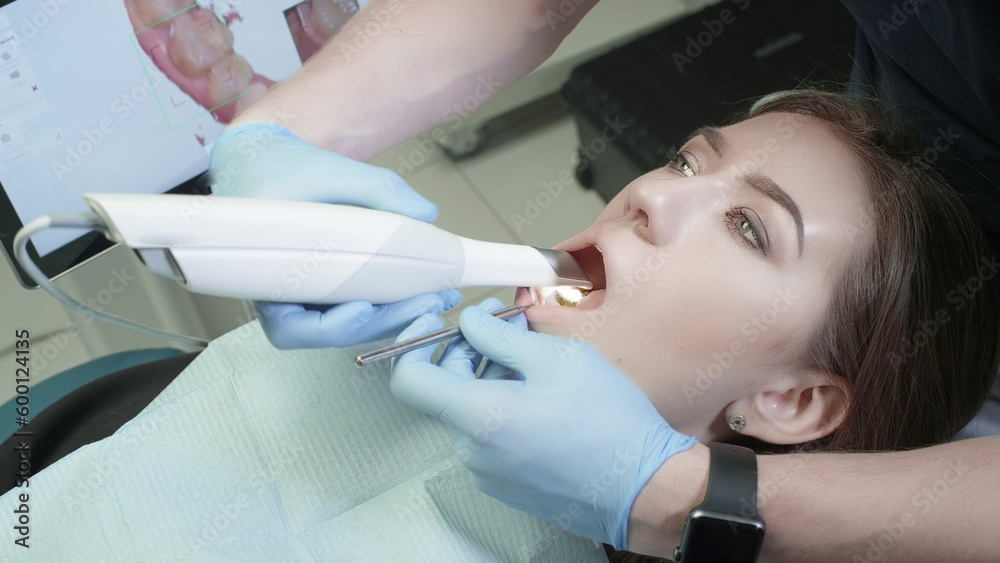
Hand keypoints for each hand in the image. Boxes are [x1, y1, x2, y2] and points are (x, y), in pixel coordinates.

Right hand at [210, 123, 460, 347]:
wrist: (262, 162)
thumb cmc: (280, 166)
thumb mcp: (326, 168)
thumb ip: (376, 187)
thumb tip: (424, 214)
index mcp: (261, 271)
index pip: (290, 327)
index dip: (329, 327)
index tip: (363, 307)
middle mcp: (279, 294)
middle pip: (330, 333)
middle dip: (383, 323)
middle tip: (429, 302)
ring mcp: (302, 295)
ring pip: (346, 325)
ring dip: (392, 318)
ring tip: (438, 297)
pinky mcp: (323, 288)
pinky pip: (352, 307)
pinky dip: (386, 304)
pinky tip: (422, 290)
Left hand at [390, 300, 697, 548]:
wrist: (644, 486)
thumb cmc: (608, 422)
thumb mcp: (554, 358)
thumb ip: (498, 336)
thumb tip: (470, 323)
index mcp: (478, 417)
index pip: (408, 378)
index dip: (413, 341)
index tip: (432, 320)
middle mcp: (473, 450)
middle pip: (443, 389)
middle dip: (468, 350)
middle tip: (506, 324)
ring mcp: (488, 471)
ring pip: (469, 410)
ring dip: (489, 376)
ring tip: (533, 357)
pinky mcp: (507, 481)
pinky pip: (488, 434)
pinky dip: (502, 404)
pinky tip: (540, 392)